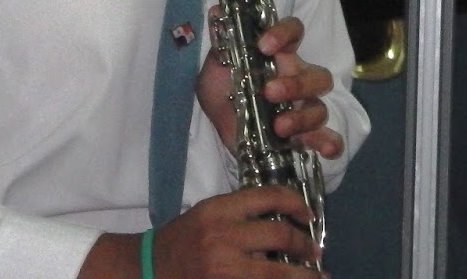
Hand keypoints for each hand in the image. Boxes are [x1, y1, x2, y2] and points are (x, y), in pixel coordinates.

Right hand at [79, 188, 319, 277]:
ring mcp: (223, 268)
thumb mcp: (209, 213)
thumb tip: (287, 219)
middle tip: (315, 252)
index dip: (296, 204)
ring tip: (317, 278)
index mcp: (220, 209)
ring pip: (275, 272)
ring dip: (302, 276)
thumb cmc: (184, 239)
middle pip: (279, 235)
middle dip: (304, 245)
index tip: (309, 216)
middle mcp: (223, 237)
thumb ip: (243, 213)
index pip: (269, 196)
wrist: (149, 269)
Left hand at [196, 11, 344, 161]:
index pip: (294, 33)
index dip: (285, 34)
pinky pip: (328, 137)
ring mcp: (303, 108)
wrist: (220, 130)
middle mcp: (298, 78)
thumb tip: (217, 13)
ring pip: (320, 107)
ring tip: (279, 127)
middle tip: (269, 92)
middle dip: (297, 84)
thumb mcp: (216, 70)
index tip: (264, 45)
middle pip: (317, 75)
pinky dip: (330, 142)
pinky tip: (327, 149)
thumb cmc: (224, 91)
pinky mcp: (302, 137)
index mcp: (279, 56)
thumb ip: (222, 46)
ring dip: (303, 117)